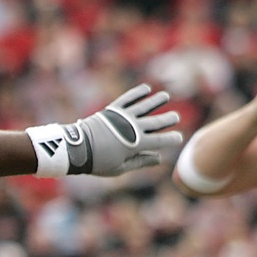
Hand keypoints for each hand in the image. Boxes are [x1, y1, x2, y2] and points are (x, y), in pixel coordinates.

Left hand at [64, 84, 183, 176]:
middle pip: (156, 122)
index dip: (172, 139)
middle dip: (168, 119)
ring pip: (145, 106)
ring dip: (156, 101)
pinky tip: (146, 89)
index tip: (178, 138)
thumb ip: (140, 161)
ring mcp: (123, 117)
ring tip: (165, 96)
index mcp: (136, 145)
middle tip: (176, 116)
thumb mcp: (120, 168)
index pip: (160, 141)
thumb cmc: (98, 162)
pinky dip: (138, 93)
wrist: (78, 148)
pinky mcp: (113, 110)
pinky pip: (128, 99)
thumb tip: (159, 158)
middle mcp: (133, 128)